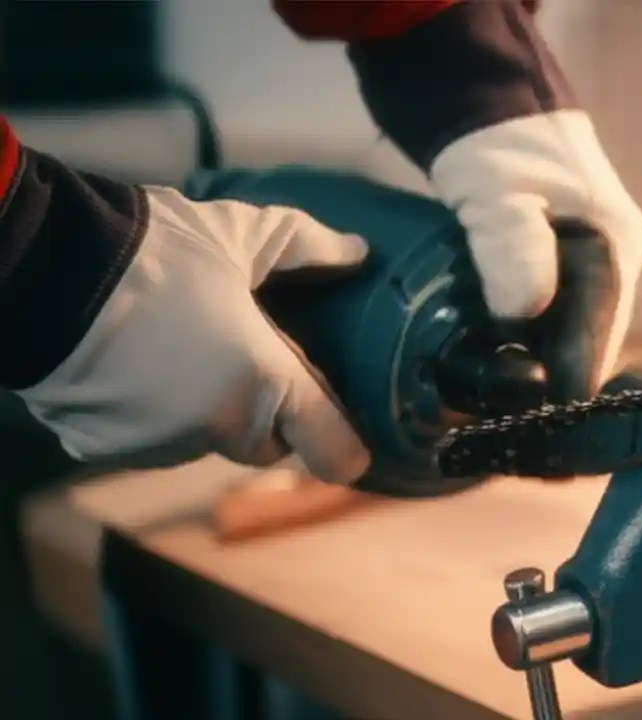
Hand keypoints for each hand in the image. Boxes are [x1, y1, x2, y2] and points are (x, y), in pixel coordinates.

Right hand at [15, 187, 371, 483]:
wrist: (43, 269)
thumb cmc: (154, 251)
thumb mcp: (241, 234)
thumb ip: (309, 246)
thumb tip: (358, 252)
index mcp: (265, 383)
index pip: (330, 448)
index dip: (343, 448)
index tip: (348, 446)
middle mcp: (219, 426)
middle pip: (267, 445)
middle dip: (270, 415)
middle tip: (253, 362)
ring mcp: (162, 445)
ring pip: (208, 443)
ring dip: (210, 413)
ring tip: (189, 351)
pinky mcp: (109, 450)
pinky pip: (151, 442)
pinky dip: (155, 416)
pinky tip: (140, 367)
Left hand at [430, 109, 641, 400]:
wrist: (485, 96)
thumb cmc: (496, 140)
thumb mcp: (498, 190)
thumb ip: (510, 247)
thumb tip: (523, 314)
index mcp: (615, 249)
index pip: (599, 343)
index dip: (564, 392)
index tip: (532, 432)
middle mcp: (612, 262)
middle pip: (584, 347)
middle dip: (546, 387)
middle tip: (503, 427)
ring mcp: (587, 263)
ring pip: (565, 337)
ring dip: (531, 369)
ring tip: (493, 408)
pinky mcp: (558, 263)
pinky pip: (547, 321)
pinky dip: (520, 345)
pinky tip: (490, 366)